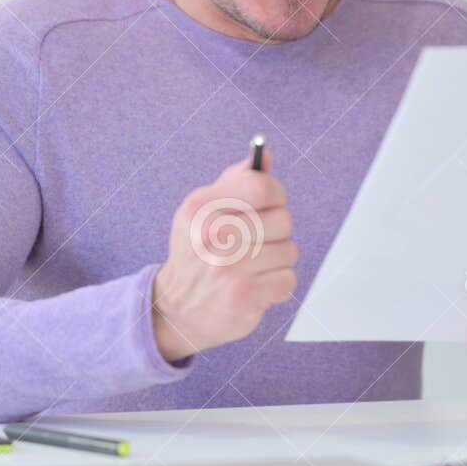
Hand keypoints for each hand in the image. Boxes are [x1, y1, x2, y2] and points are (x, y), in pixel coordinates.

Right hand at [151, 148, 295, 361]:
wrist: (177, 309)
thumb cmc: (198, 251)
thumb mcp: (204, 210)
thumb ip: (235, 181)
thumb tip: (264, 156)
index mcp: (202, 208)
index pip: (263, 187)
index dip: (275, 194)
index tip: (269, 204)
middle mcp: (212, 236)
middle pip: (283, 219)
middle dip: (276, 231)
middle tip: (255, 241)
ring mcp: (229, 268)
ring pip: (289, 250)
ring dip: (277, 259)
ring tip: (252, 266)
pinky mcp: (245, 296)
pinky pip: (288, 279)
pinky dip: (277, 284)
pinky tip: (255, 285)